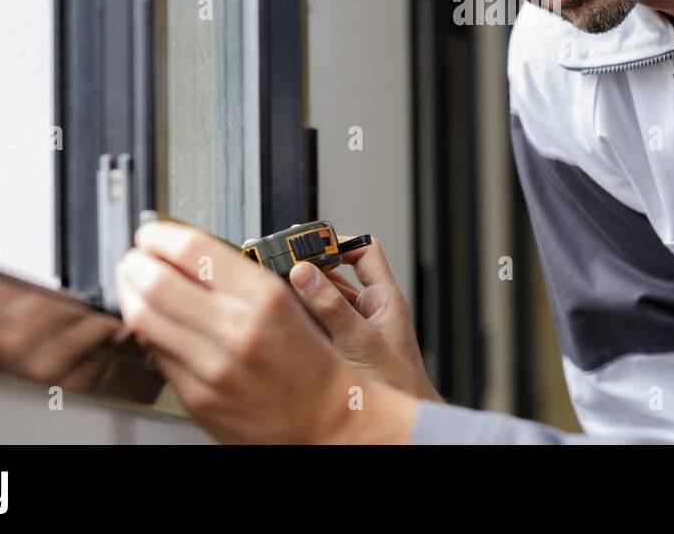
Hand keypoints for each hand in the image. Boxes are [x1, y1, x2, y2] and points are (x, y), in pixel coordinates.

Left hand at [116, 220, 419, 442]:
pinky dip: (148, 332)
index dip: (160, 235)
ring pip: (144, 318)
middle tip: (134, 258)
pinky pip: (156, 354)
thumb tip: (186, 255)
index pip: (193, 250)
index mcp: (264, 297)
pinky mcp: (197, 397)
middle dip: (134, 263)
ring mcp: (212, 367)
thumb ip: (238, 277)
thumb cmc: (312, 362)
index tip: (152, 233)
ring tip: (134, 286)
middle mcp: (236, 330)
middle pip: (156, 281)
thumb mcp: (287, 301)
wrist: (327, 419)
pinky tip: (155, 324)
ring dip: (130, 295)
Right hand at [287, 237, 443, 403]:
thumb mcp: (360, 339)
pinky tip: (282, 323)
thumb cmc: (398, 384)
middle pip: (335, 279)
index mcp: (383, 299)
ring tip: (275, 294)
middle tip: (280, 267)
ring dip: (300, 300)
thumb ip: (331, 306)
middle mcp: (368, 312)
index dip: (339, 243)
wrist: (397, 431)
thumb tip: (304, 273)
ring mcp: (352, 332)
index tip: (312, 243)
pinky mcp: (339, 351)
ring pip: (321, 304)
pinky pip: (316, 329)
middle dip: (309, 273)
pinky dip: (299, 324)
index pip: (364, 253)